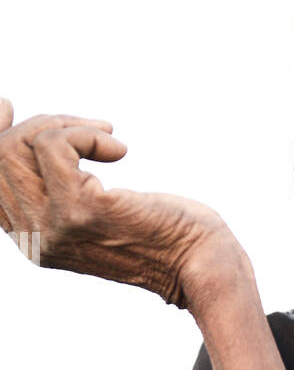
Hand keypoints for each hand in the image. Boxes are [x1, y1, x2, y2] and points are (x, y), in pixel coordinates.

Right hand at [0, 99, 231, 307]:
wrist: (198, 262)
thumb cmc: (160, 230)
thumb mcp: (94, 208)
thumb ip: (57, 183)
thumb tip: (18, 120)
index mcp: (31, 240)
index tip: (7, 107)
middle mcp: (32, 239)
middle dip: (42, 124)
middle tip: (92, 130)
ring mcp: (52, 226)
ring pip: (19, 145)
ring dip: (65, 124)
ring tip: (106, 137)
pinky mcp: (79, 210)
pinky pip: (53, 144)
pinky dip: (85, 133)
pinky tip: (118, 150)